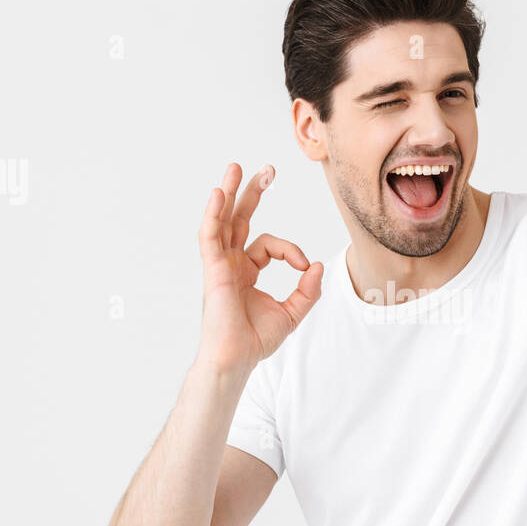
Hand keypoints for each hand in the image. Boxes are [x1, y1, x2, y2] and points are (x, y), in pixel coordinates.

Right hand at [196, 163, 322, 373]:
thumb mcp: (292, 312)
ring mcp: (220, 264)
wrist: (237, 358)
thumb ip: (307, 290)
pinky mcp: (213, 269)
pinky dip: (213, 214)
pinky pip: (210, 236)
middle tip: (267, 169)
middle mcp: (231, 263)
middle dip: (252, 192)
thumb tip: (316, 266)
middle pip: (239, 219)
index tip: (303, 266)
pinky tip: (219, 193)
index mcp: (247, 270)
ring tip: (235, 167)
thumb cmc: (256, 339)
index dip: (290, 251)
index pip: (270, 245)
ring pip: (223, 220)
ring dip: (229, 192)